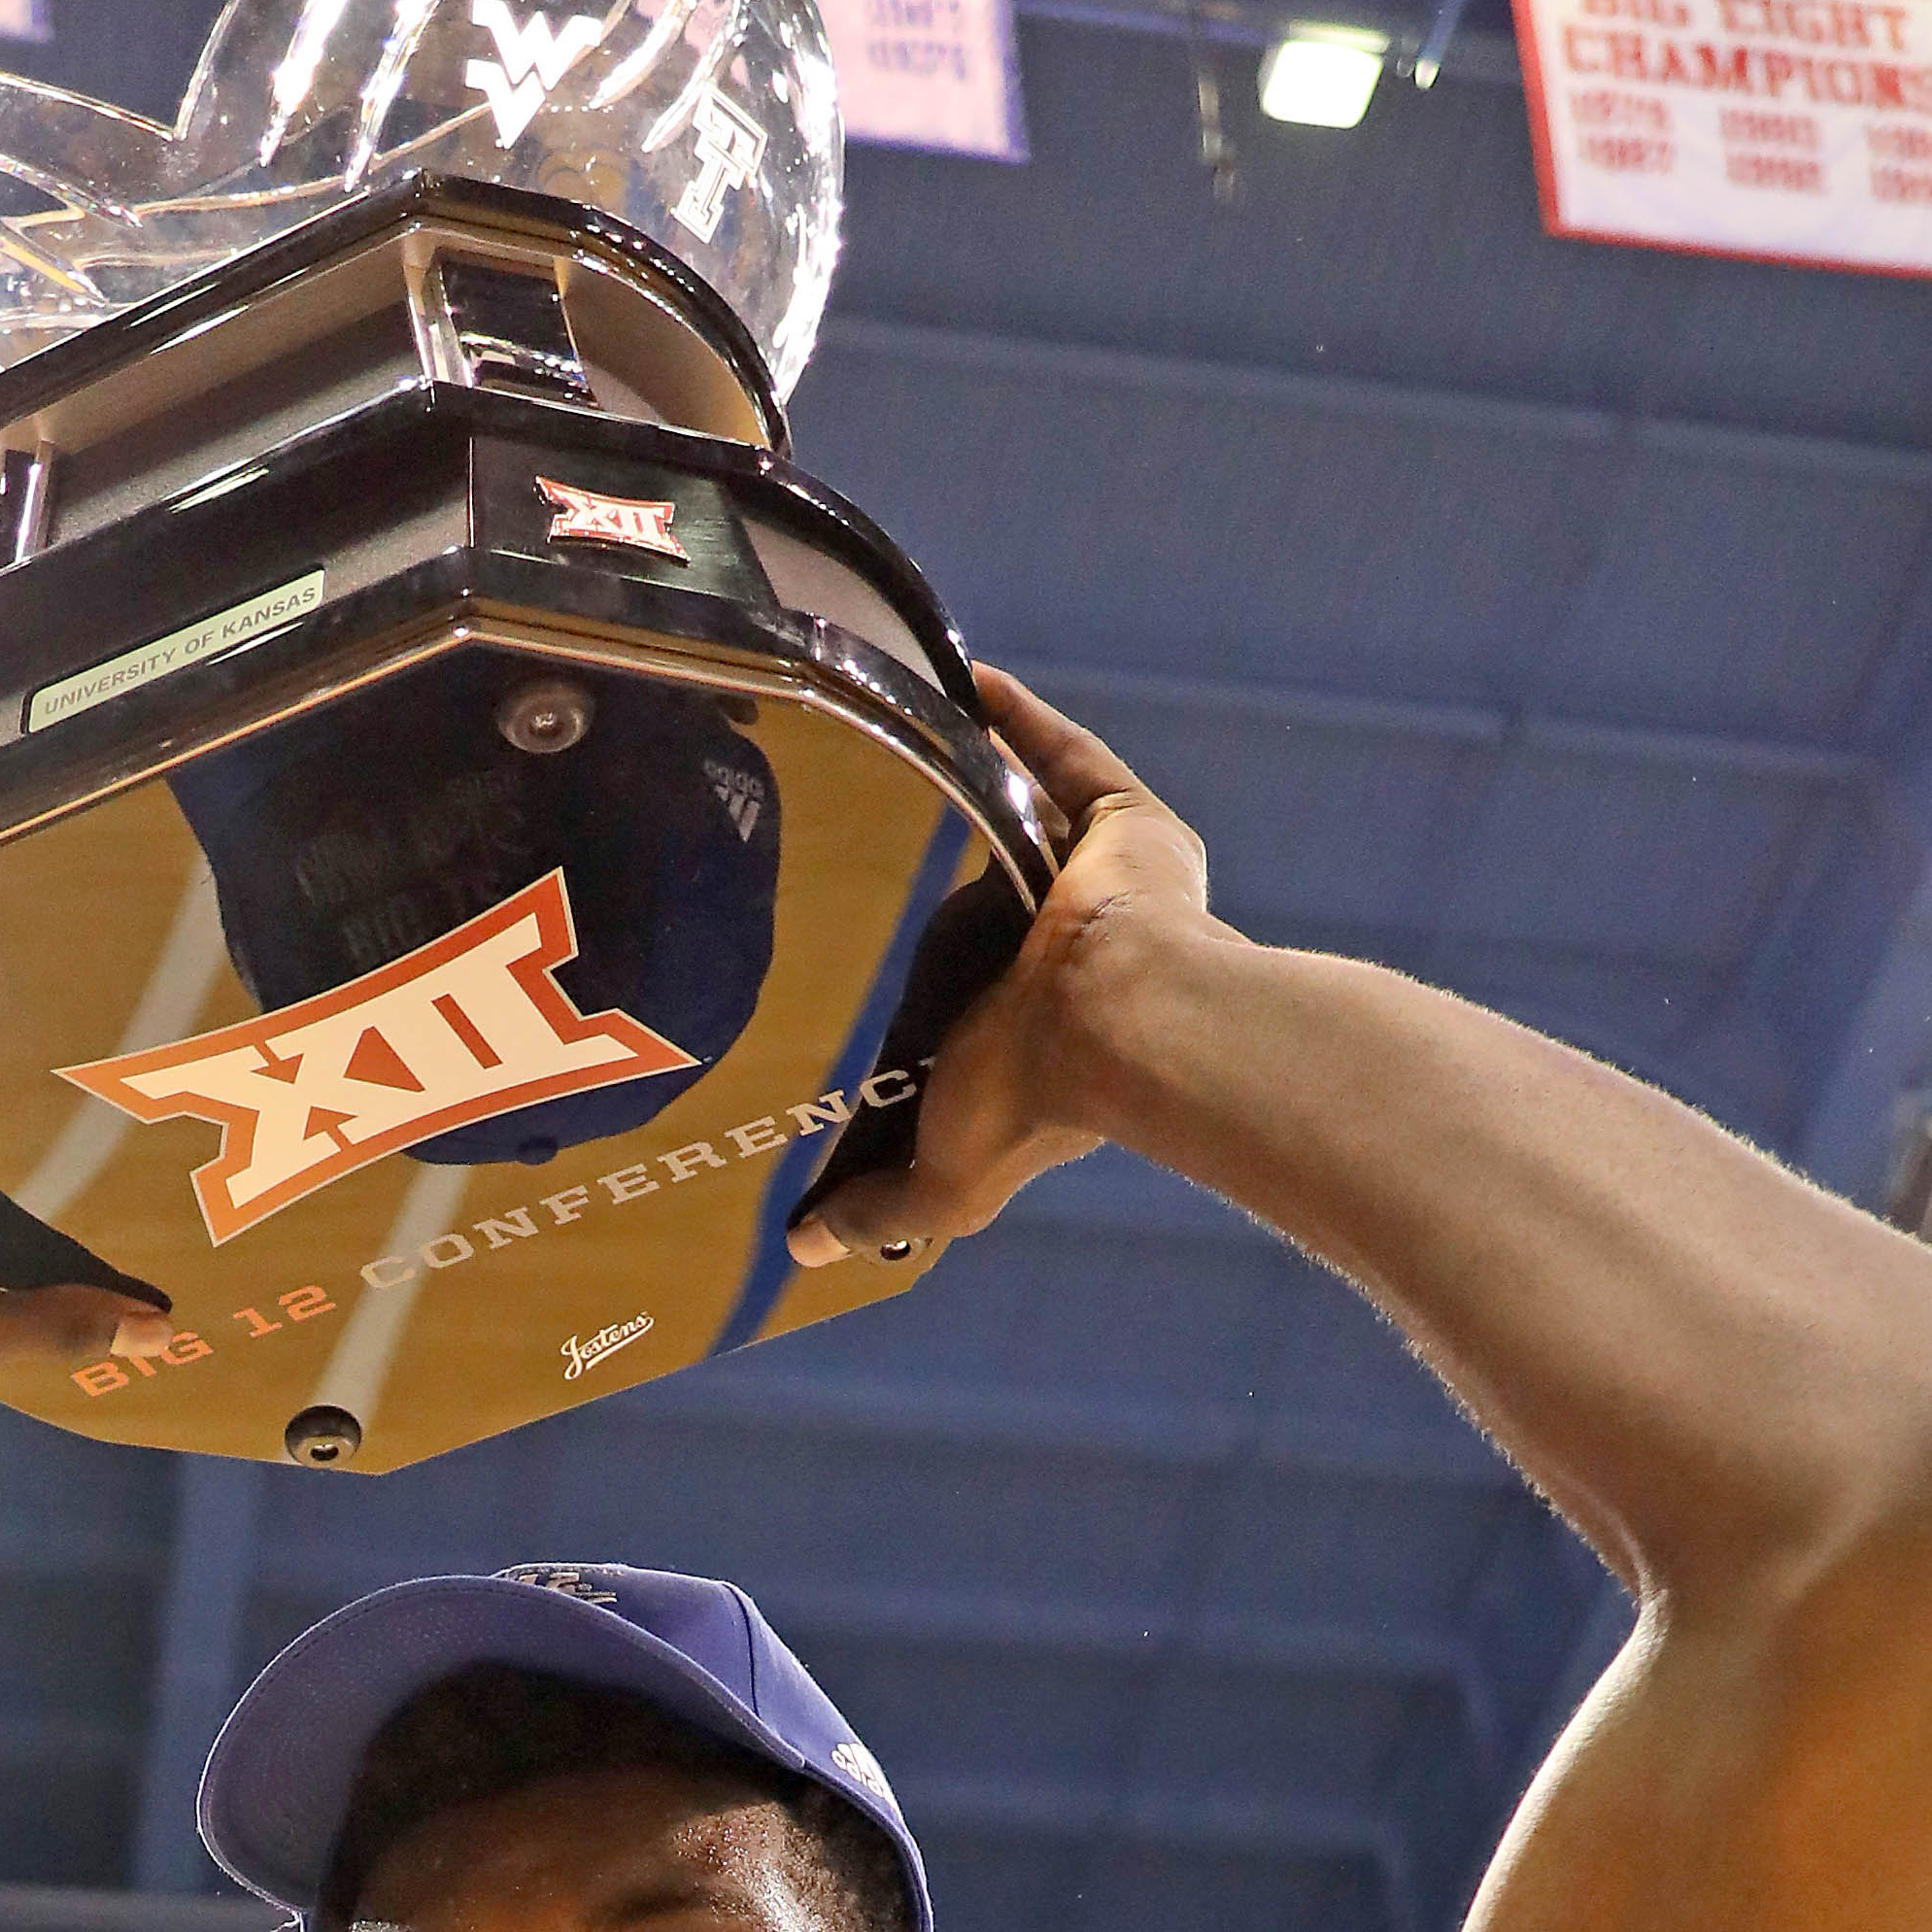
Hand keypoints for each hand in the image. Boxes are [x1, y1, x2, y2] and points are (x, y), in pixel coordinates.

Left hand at [785, 672, 1224, 1273]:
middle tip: (858, 832)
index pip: (965, 995)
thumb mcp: (940, 1180)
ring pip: (1026, 818)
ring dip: (976, 781)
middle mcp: (1061, 949)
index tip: (859, 960)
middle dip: (949, 873)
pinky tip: (964, 683)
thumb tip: (805, 1249)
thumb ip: (879, 1207)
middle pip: (995, 897)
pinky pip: (1063, 753)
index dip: (925, 981)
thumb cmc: (1035, 1102)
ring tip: (895, 741)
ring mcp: (1094, 879)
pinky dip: (1019, 718)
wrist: (1126, 1020)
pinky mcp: (1123, 820)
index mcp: (1025, 1028)